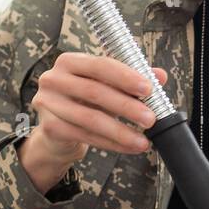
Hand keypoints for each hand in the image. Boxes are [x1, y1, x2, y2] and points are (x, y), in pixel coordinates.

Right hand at [20, 52, 167, 190]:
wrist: (59, 129)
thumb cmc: (86, 101)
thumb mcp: (108, 86)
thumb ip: (132, 79)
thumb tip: (160, 75)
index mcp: (70, 61)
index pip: (100, 65)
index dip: (126, 77)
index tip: (149, 89)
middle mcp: (54, 78)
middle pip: (95, 92)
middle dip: (127, 106)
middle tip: (150, 118)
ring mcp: (48, 103)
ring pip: (91, 118)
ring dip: (121, 131)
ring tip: (143, 141)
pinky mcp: (50, 127)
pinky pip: (86, 136)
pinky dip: (111, 144)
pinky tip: (129, 148)